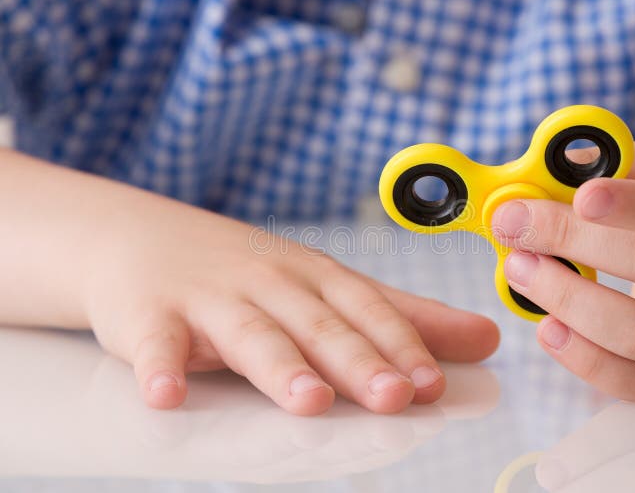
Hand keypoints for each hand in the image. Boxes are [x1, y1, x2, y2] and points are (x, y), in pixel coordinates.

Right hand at [82, 198, 498, 414]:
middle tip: (393, 396)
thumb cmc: (250, 274)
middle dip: (358, 361)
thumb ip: (405, 318)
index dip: (401, 346)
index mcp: (317, 279)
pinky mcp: (151, 316)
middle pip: (319, 326)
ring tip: (308, 401)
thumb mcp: (329, 287)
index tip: (434, 384)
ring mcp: (210, 298)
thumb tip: (487, 340)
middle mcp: (272, 285)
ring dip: (280, 367)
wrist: (144, 237)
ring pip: (250, 335)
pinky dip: (161, 367)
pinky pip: (156, 344)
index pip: (367, 312)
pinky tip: (168, 395)